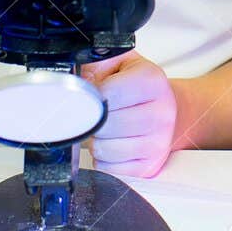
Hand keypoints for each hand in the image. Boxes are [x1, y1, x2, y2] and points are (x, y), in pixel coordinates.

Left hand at [79, 52, 177, 178]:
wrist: (166, 108)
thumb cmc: (137, 87)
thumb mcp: (119, 63)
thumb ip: (94, 61)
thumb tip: (65, 74)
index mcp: (152, 81)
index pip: (108, 94)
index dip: (90, 96)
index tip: (89, 96)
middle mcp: (161, 112)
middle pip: (105, 125)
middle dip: (93, 120)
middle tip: (97, 114)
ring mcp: (158, 143)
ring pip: (104, 149)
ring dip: (96, 141)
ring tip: (106, 129)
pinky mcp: (150, 167)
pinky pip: (109, 169)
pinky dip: (104, 159)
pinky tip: (113, 144)